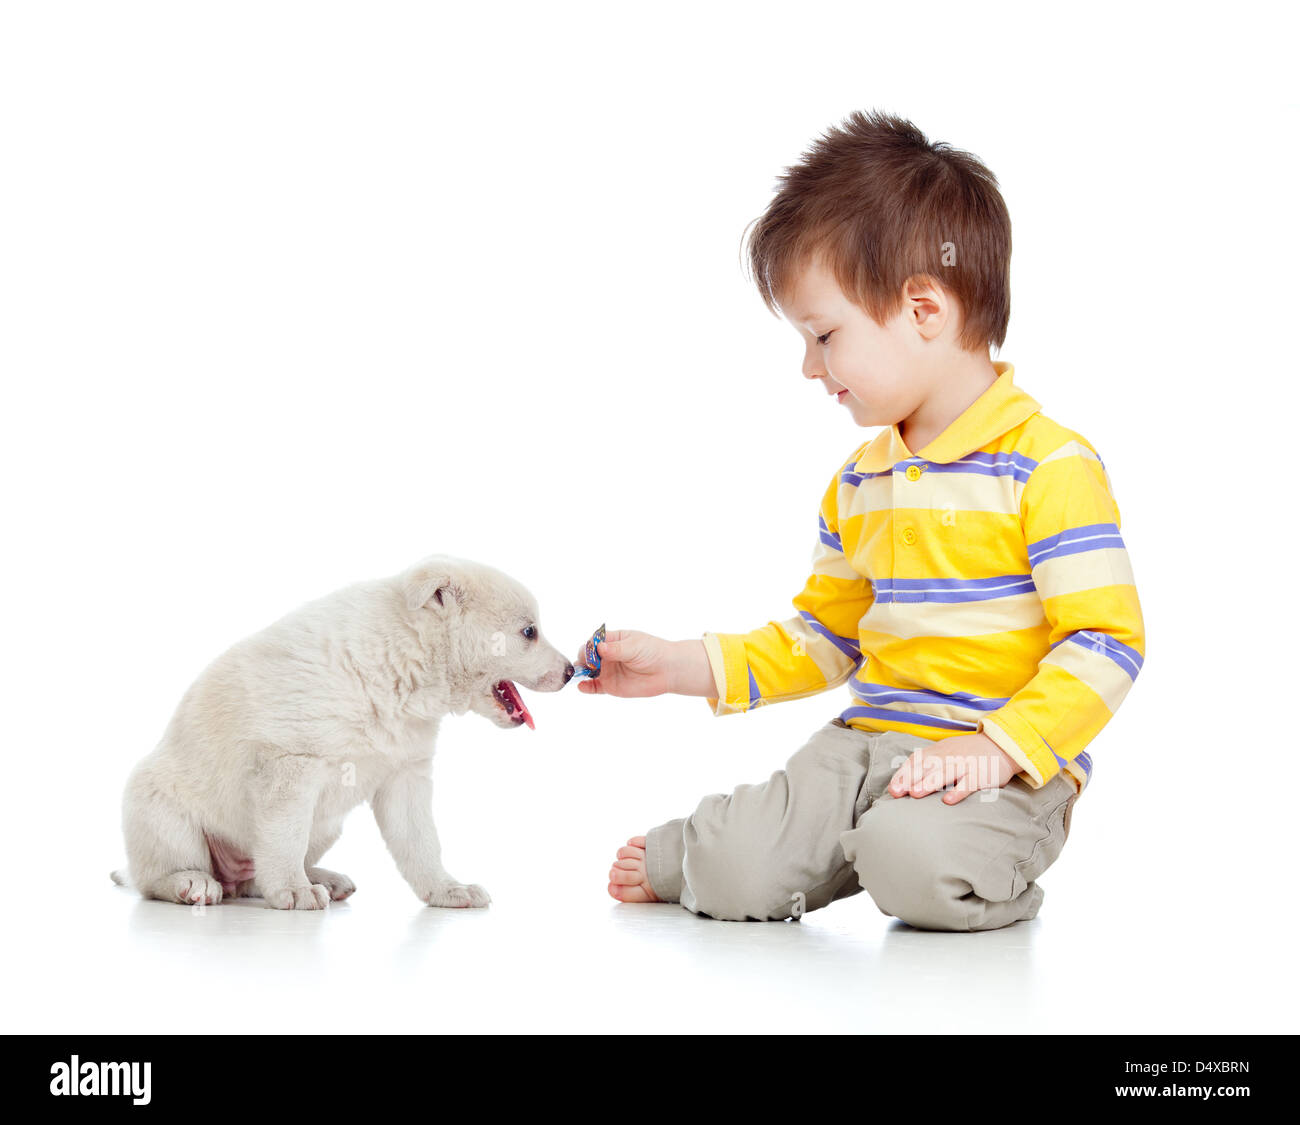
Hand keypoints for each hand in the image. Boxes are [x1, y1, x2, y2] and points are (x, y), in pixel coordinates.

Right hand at [574, 629, 675, 697]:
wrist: (667, 670)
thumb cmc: (653, 652)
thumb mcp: (634, 646)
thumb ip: (616, 649)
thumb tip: (599, 648)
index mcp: (612, 640)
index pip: (594, 641)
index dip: (589, 646)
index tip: (591, 652)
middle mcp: (607, 655)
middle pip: (588, 656)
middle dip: (584, 659)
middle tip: (587, 664)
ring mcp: (608, 671)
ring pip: (588, 671)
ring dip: (581, 672)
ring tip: (581, 674)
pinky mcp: (610, 686)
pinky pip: (594, 687)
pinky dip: (585, 687)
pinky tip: (581, 686)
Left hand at [887, 732, 1022, 804]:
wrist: (1001, 745)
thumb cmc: (967, 753)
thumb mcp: (945, 752)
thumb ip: (927, 763)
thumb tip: (904, 780)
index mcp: (938, 751)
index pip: (917, 761)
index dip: (904, 774)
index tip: (892, 789)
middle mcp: (949, 756)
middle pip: (927, 767)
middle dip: (911, 779)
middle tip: (897, 792)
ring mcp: (965, 764)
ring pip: (945, 773)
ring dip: (929, 783)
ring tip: (915, 793)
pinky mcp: (981, 775)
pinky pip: (968, 783)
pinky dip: (958, 791)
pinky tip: (948, 801)